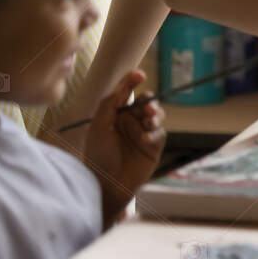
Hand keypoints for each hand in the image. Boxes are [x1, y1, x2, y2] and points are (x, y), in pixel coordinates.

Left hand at [82, 70, 165, 222]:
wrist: (107, 184)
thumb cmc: (98, 155)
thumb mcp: (98, 126)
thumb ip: (110, 103)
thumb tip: (125, 85)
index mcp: (115, 114)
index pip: (126, 92)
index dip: (132, 81)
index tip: (140, 74)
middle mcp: (129, 121)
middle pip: (145, 102)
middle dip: (149, 101)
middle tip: (146, 107)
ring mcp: (142, 133)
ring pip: (156, 115)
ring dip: (155, 114)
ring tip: (149, 119)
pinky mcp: (153, 146)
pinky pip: (159, 133)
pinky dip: (154, 133)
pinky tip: (145, 138)